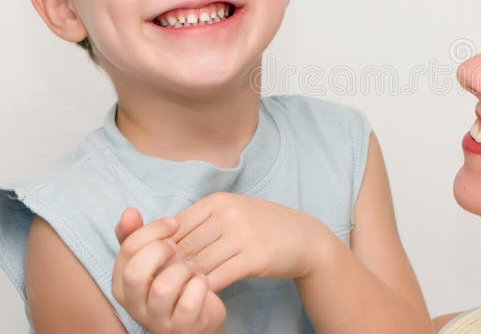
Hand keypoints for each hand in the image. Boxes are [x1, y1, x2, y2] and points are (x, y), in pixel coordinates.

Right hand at [112, 210, 226, 333]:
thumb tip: (129, 211)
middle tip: (178, 247)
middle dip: (161, 251)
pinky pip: (190, 301)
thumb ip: (139, 236)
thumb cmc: (176, 282)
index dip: (154, 230)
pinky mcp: (183, 327)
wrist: (200, 316)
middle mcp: (134, 305)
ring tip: (192, 269)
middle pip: (136, 272)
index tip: (174, 223)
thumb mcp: (156, 258)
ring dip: (183, 271)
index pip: (127, 249)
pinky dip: (200, 286)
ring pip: (163, 287)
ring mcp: (157, 320)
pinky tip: (202, 282)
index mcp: (122, 285)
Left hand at [171, 192, 335, 291]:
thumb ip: (203, 221)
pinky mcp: (254, 258)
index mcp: (218, 201)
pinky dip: (205, 289)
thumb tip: (165, 238)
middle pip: (185, 245)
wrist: (304, 238)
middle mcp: (228, 214)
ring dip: (185, 281)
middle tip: (160, 284)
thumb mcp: (234, 212)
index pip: (176, 224)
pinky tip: (201, 296)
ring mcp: (242, 235)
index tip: (158, 265)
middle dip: (169, 267)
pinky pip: (219, 277)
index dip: (162, 247)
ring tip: (177, 293)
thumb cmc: (264, 226)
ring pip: (198, 263)